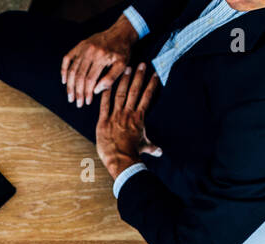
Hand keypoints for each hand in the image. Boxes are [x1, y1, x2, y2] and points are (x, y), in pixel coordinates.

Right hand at [61, 15, 137, 107]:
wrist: (120, 33)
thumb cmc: (122, 51)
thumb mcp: (122, 65)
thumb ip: (111, 78)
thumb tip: (96, 90)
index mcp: (101, 57)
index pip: (90, 79)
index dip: (87, 92)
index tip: (87, 102)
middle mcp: (90, 51)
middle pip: (79, 76)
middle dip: (77, 92)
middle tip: (77, 103)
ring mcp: (83, 48)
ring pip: (72, 70)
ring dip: (70, 85)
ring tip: (70, 97)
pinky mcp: (79, 46)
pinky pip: (67, 59)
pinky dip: (64, 70)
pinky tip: (64, 81)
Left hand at [96, 62, 160, 178]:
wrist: (121, 159)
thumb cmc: (133, 154)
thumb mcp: (144, 147)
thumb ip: (152, 147)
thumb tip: (160, 152)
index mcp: (139, 117)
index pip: (147, 97)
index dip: (152, 84)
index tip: (155, 74)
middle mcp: (128, 113)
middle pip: (135, 91)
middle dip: (139, 76)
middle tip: (142, 64)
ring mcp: (115, 116)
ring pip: (120, 94)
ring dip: (124, 80)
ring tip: (127, 69)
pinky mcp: (103, 121)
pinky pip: (104, 105)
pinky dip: (105, 94)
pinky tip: (106, 83)